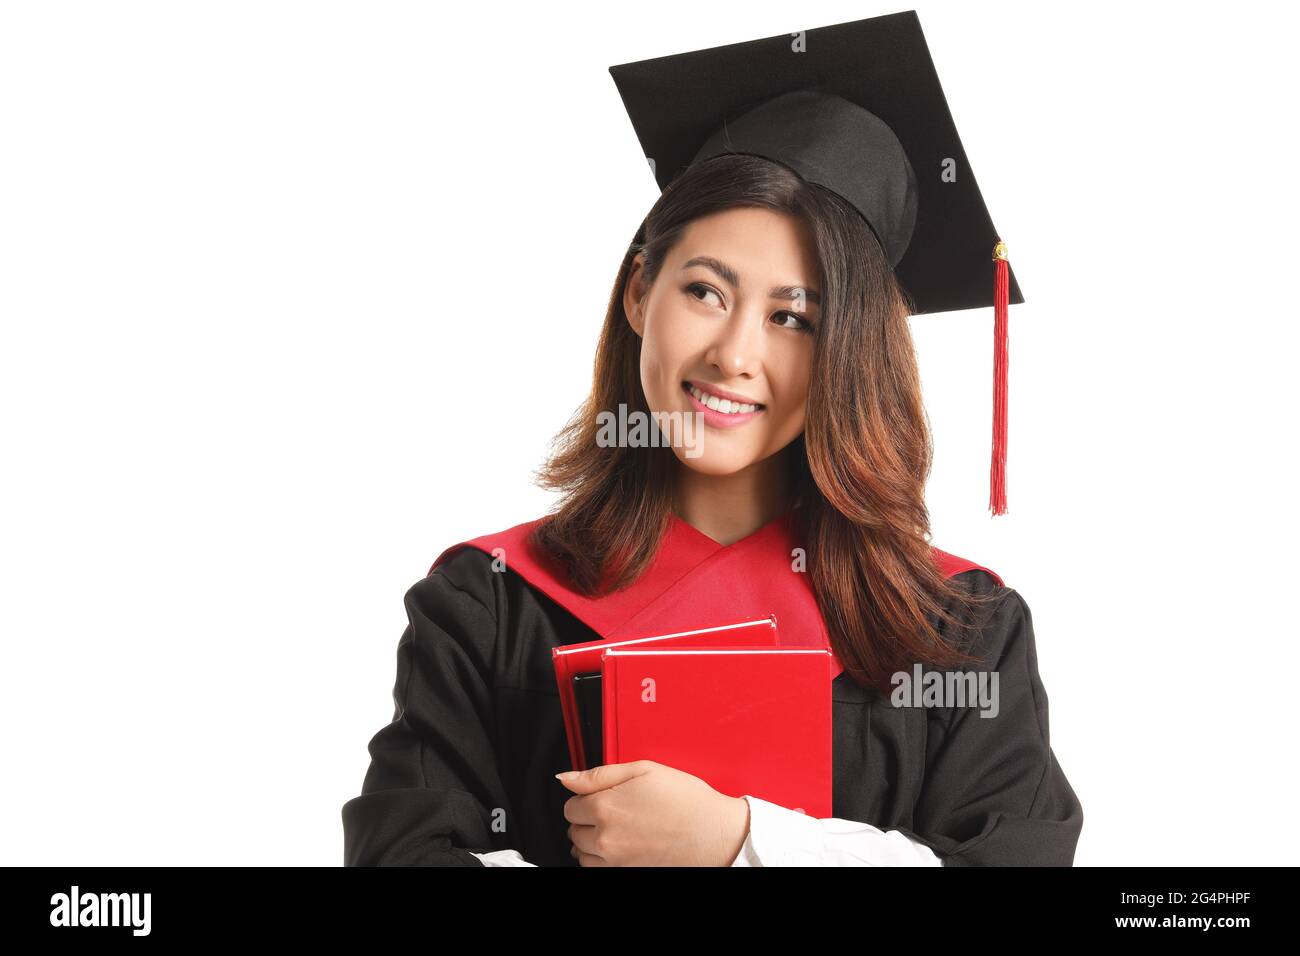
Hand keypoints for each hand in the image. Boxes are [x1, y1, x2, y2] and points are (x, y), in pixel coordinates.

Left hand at [556, 760, 749, 866]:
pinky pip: (596, 870)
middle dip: (588, 819)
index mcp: (605, 807)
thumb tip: (567, 778)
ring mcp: (615, 862)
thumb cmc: (687, 801)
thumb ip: (598, 774)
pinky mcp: (626, 875)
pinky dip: (601, 859)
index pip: (570, 806)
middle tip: (615, 811)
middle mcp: (605, 838)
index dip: (586, 798)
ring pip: (581, 853)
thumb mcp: (643, 770)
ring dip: (591, 841)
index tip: (602, 796)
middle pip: (574, 830)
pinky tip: (621, 847)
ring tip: (618, 829)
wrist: (715, 834)